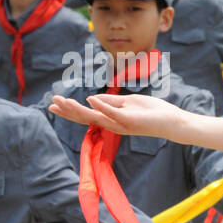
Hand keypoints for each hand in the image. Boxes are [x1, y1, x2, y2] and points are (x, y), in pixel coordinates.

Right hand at [49, 93, 190, 139]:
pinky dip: (101, 106)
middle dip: (67, 111)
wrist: (172, 121)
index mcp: (112, 119)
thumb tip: (91, 98)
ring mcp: (121, 123)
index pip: (86, 115)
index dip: (69, 111)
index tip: (53, 105)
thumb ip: (110, 101)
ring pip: (94, 117)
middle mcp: (113, 124)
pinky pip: (113, 113)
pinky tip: (89, 99)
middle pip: (85, 118)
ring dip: (77, 109)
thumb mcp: (128, 103)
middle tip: (50, 103)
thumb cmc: (152, 111)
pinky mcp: (130, 120)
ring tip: (62, 101)